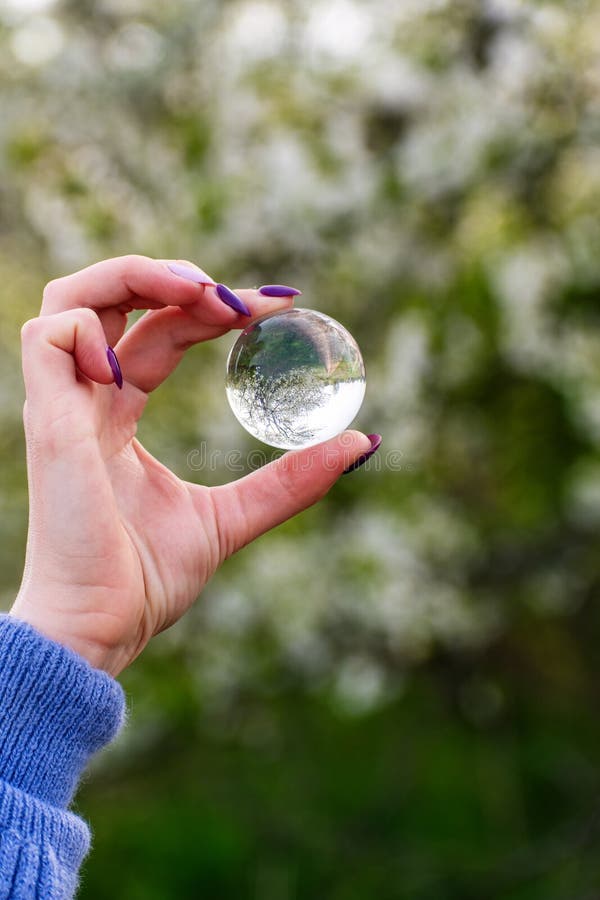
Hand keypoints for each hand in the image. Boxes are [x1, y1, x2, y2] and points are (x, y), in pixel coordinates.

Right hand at [10, 256, 373, 675]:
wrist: (102, 629)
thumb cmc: (146, 580)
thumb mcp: (233, 517)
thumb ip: (290, 481)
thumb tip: (363, 445)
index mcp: (120, 415)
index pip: (161, 334)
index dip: (213, 309)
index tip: (281, 307)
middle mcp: (89, 400)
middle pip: (118, 300)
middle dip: (179, 280)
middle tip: (244, 300)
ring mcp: (63, 405)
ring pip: (71, 299)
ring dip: (136, 277)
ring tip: (202, 295)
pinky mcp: (48, 420)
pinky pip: (48, 336)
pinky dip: (93, 325)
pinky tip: (139, 363)